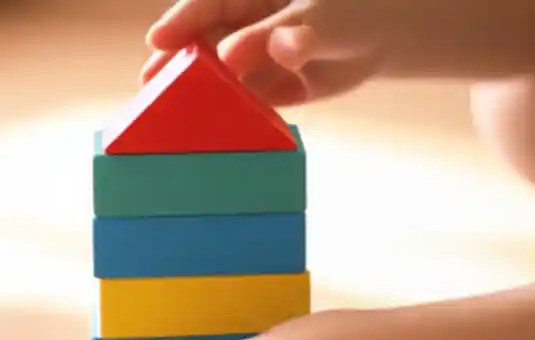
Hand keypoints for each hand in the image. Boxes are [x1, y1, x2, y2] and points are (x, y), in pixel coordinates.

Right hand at [140, 0, 382, 106]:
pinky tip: (212, 131)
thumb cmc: (351, 12)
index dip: (181, 20)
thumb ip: (283, 36)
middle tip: (150, 84)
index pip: (210, 3)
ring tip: (172, 115)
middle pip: (202, 41)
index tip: (158, 40)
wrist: (384, 38)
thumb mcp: (320, 20)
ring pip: (217, 74)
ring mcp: (252, 57)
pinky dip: (229, 115)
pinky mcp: (265, 87)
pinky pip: (242, 102)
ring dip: (198, 93)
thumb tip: (233, 55)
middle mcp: (245, 24)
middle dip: (177, 61)